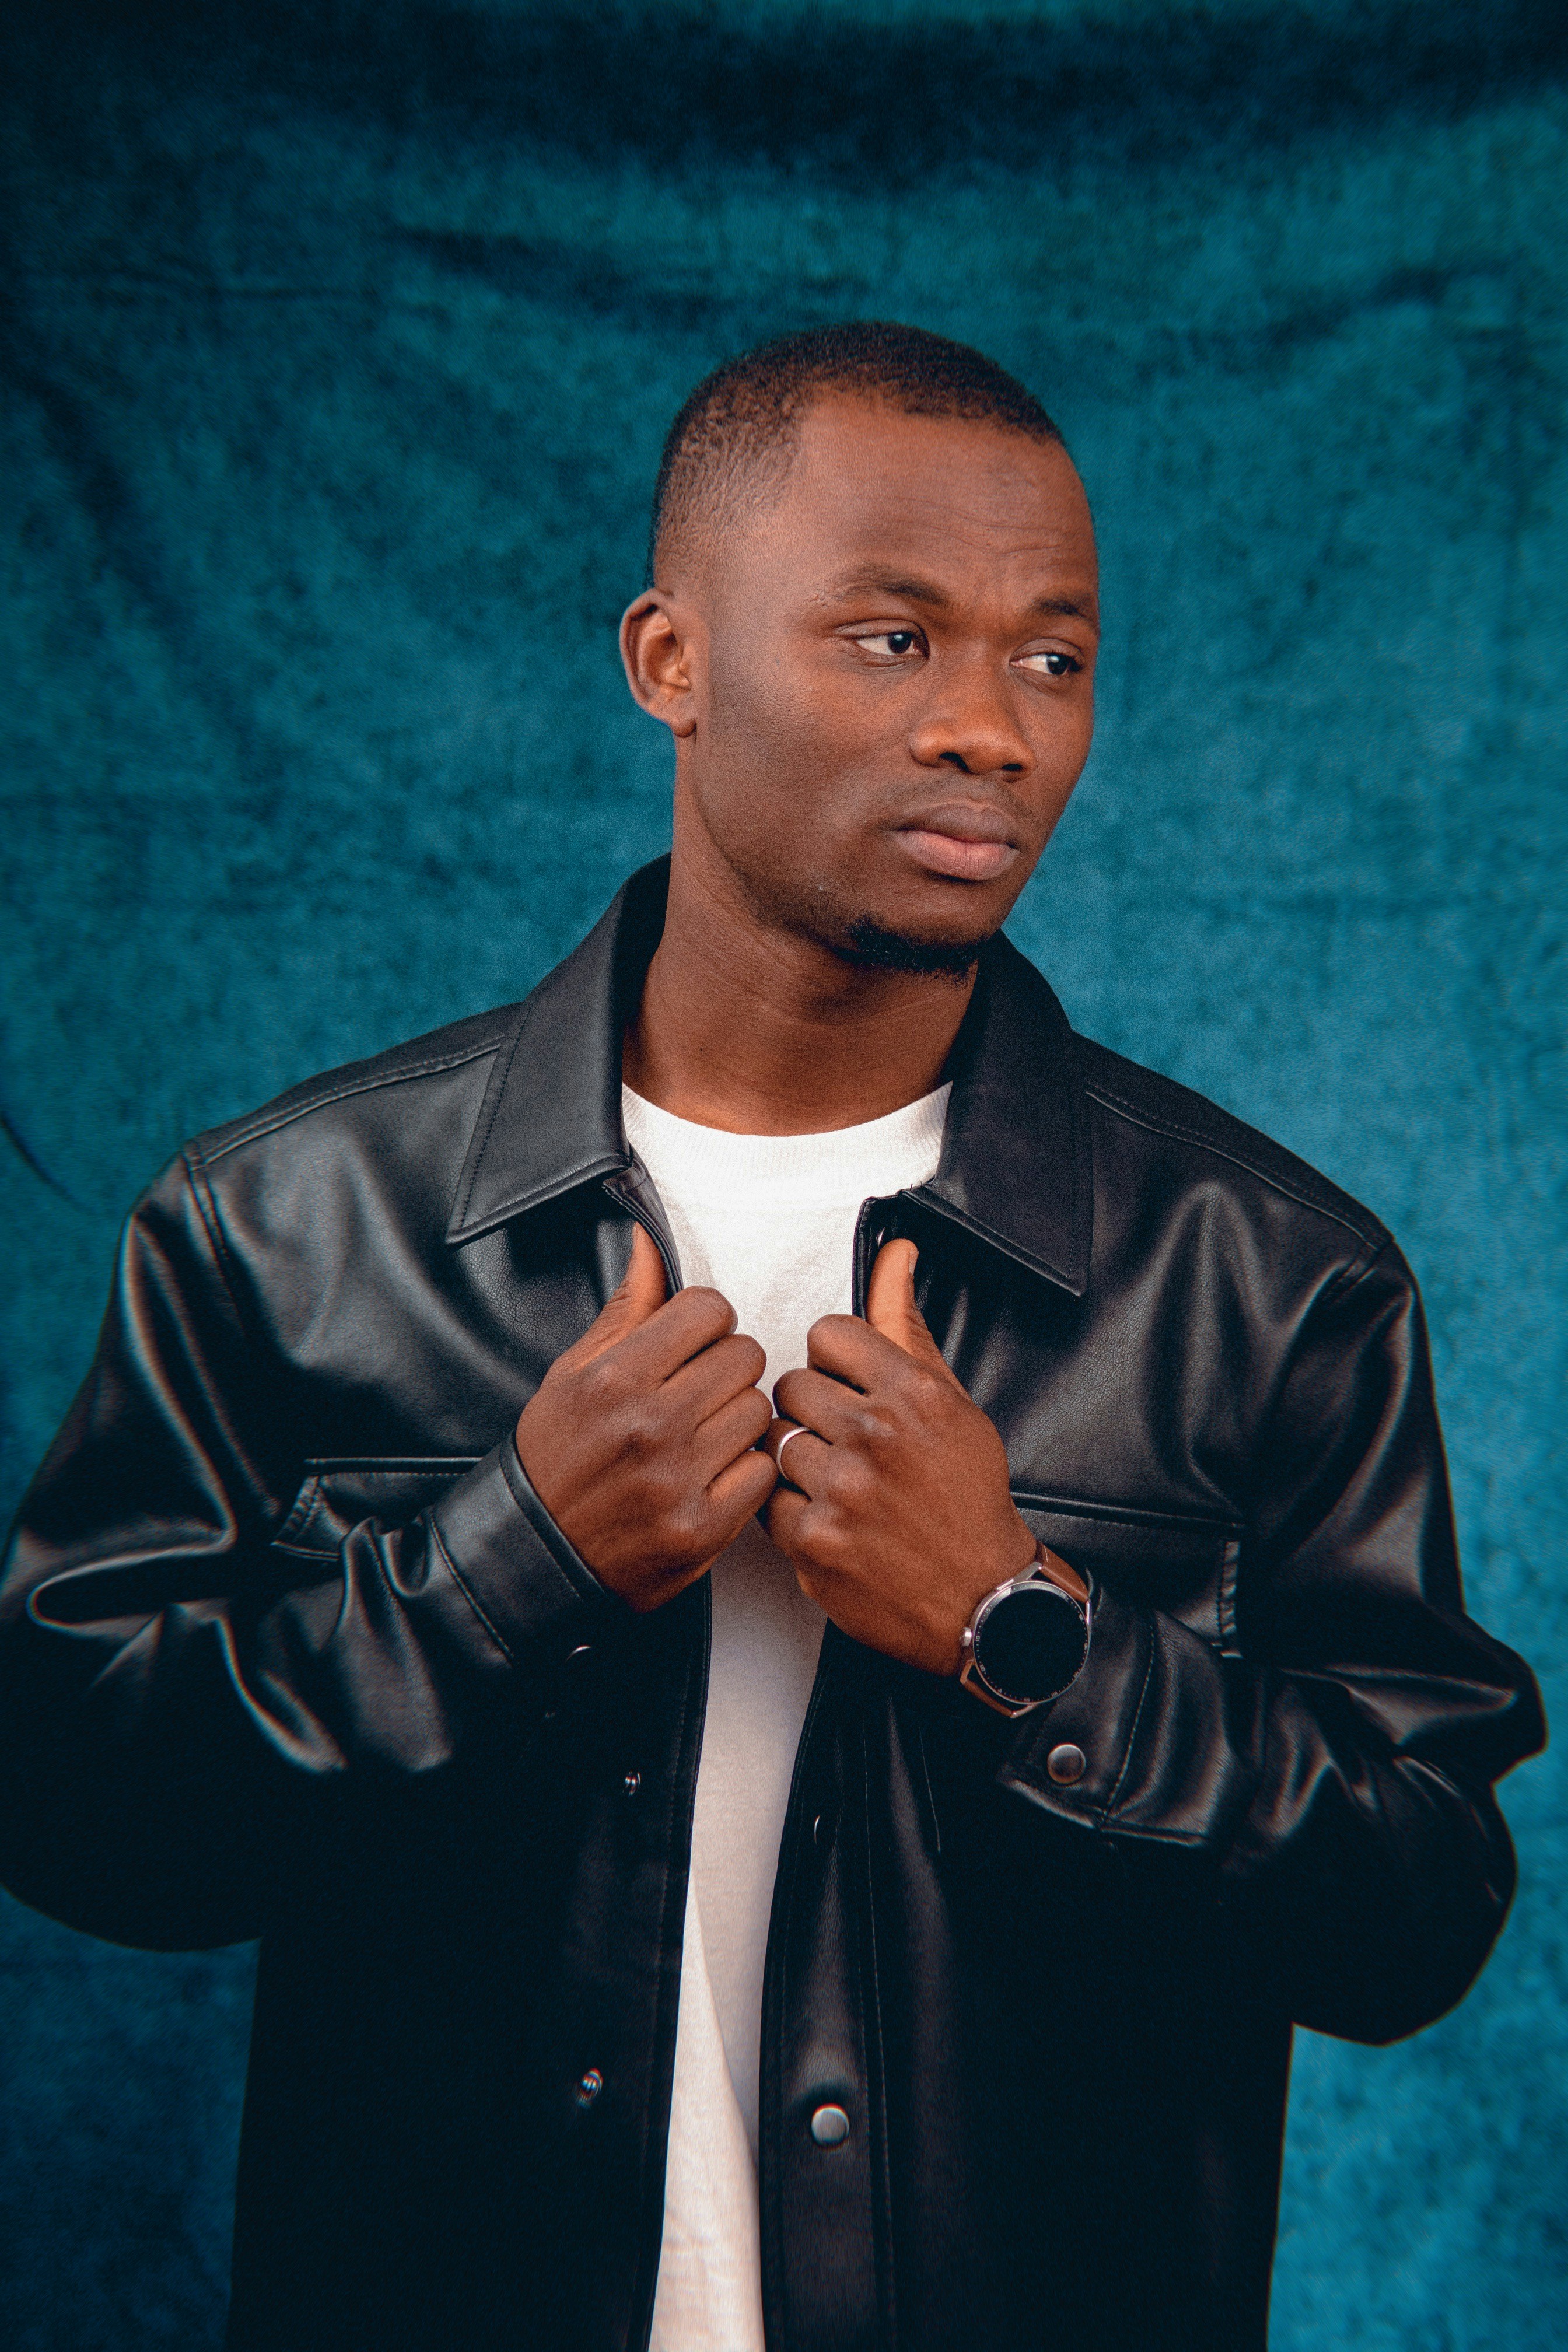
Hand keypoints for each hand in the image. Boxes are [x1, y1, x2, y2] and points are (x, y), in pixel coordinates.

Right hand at [516, 1225, 776, 1610]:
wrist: (535, 1556)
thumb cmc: (554, 1459)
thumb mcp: (572, 1374)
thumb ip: (625, 1309)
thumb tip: (649, 1242)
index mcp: (616, 1378)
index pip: (709, 1310)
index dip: (706, 1322)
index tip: (692, 1343)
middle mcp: (651, 1425)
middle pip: (744, 1356)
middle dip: (726, 1367)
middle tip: (699, 1390)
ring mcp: (680, 1479)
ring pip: (758, 1411)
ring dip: (738, 1417)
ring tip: (704, 1432)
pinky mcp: (703, 1528)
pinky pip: (761, 1471)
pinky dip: (744, 1470)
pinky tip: (712, 1473)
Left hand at [764, 1239, 1036, 1675]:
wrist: (982, 1600)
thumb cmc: (967, 1497)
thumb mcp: (951, 1403)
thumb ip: (908, 1326)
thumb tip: (895, 1253)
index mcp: (914, 1393)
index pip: (828, 1334)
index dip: (834, 1361)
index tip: (848, 1385)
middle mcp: (876, 1436)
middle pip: (793, 1386)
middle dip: (813, 1411)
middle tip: (844, 1440)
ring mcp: (842, 1490)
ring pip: (774, 1439)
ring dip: (796, 1457)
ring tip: (835, 1477)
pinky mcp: (814, 1541)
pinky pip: (768, 1499)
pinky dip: (791, 1508)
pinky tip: (826, 1515)